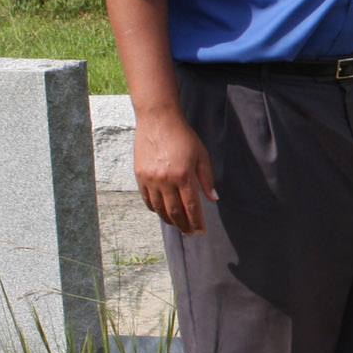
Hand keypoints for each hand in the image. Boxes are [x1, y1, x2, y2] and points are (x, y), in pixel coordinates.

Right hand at [135, 107, 218, 235]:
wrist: (158, 120)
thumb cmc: (183, 136)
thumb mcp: (201, 155)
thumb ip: (207, 178)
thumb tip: (213, 199)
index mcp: (183, 175)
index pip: (191, 207)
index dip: (197, 222)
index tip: (201, 231)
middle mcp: (165, 180)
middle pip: (175, 212)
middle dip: (184, 226)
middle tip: (190, 233)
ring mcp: (150, 179)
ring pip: (159, 209)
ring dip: (169, 220)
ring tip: (178, 225)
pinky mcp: (139, 176)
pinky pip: (147, 199)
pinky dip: (155, 209)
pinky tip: (163, 212)